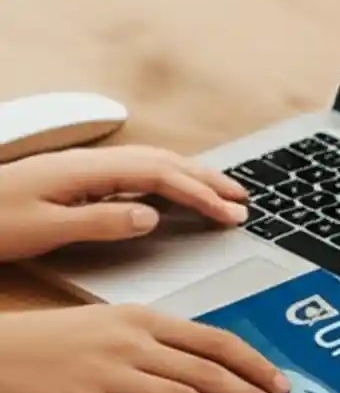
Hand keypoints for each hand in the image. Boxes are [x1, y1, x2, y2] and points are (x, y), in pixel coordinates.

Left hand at [0, 146, 248, 261]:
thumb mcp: (44, 231)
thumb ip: (101, 222)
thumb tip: (151, 216)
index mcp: (87, 171)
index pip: (160, 177)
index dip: (200, 195)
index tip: (230, 214)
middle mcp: (91, 162)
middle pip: (163, 162)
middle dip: (207, 180)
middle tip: (242, 201)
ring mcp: (85, 167)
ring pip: (152, 163)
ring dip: (191, 175)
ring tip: (220, 192)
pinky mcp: (77, 178)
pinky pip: (137, 171)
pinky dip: (167, 178)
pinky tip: (172, 191)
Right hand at [0, 304, 294, 392]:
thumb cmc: (47, 341)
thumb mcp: (109, 326)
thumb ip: (154, 341)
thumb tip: (200, 366)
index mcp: (144, 320)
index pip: (215, 341)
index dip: (255, 364)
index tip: (281, 384)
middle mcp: (134, 344)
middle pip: (211, 373)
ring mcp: (112, 376)